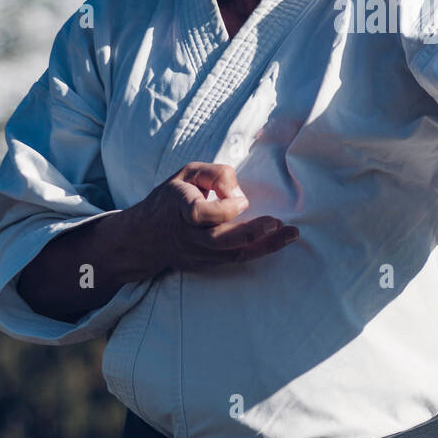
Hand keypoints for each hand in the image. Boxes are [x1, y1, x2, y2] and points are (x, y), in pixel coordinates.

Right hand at [128, 162, 298, 272]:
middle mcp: (188, 235)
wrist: (147, 237)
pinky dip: (260, 251)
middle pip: (218, 241)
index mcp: (179, 207)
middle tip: (276, 222)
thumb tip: (239, 193)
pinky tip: (280, 241)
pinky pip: (237, 259)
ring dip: (265, 245)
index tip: (242, 199)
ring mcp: (198, 253)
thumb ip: (214, 174)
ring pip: (232, 254)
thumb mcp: (187, 174)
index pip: (199, 214)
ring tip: (290, 234)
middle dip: (250, 232)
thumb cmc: (173, 198)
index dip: (223, 208)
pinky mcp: (208, 263)